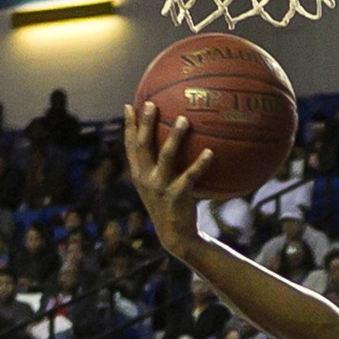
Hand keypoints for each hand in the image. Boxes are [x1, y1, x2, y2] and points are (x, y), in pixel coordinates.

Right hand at [123, 102, 211, 258]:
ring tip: (184, 119)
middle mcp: (145, 178)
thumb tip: (174, 145)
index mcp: (139, 174)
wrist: (176, 235)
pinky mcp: (176, 196)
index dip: (128, 126)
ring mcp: (159, 187)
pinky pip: (189, 176)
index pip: (130, 146)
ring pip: (165, 156)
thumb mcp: (161, 186)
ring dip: (174, 137)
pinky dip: (199, 164)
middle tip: (152, 103)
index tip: (129, 105)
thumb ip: (162, 167)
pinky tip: (210, 152)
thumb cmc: (172, 206)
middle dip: (145, 123)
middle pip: (142, 145)